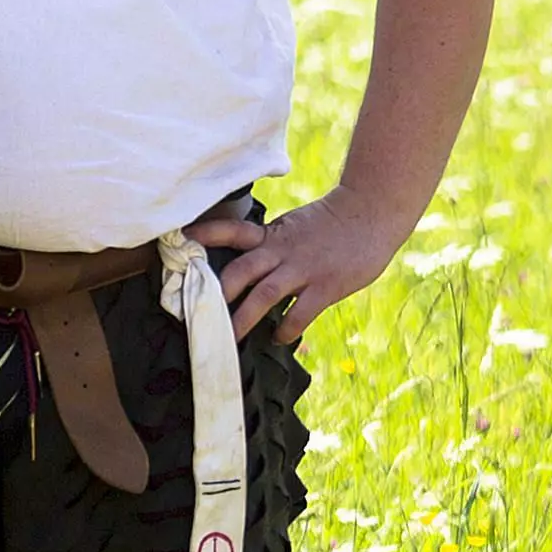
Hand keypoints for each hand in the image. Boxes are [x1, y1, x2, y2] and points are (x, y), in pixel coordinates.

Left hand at [196, 190, 413, 340]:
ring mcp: (303, 269)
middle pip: (238, 272)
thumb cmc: (332, 222)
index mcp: (271, 235)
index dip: (205, 236)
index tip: (180, 242)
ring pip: (263, 296)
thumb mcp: (294, 226)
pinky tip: (280, 338)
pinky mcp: (326, 286)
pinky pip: (300, 313)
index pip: (230, 231)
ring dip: (243, 319)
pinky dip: (287, 328)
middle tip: (196, 315)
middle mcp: (281, 251)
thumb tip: (250, 268)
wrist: (372, 213)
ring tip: (228, 338)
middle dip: (215, 294)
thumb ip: (272, 244)